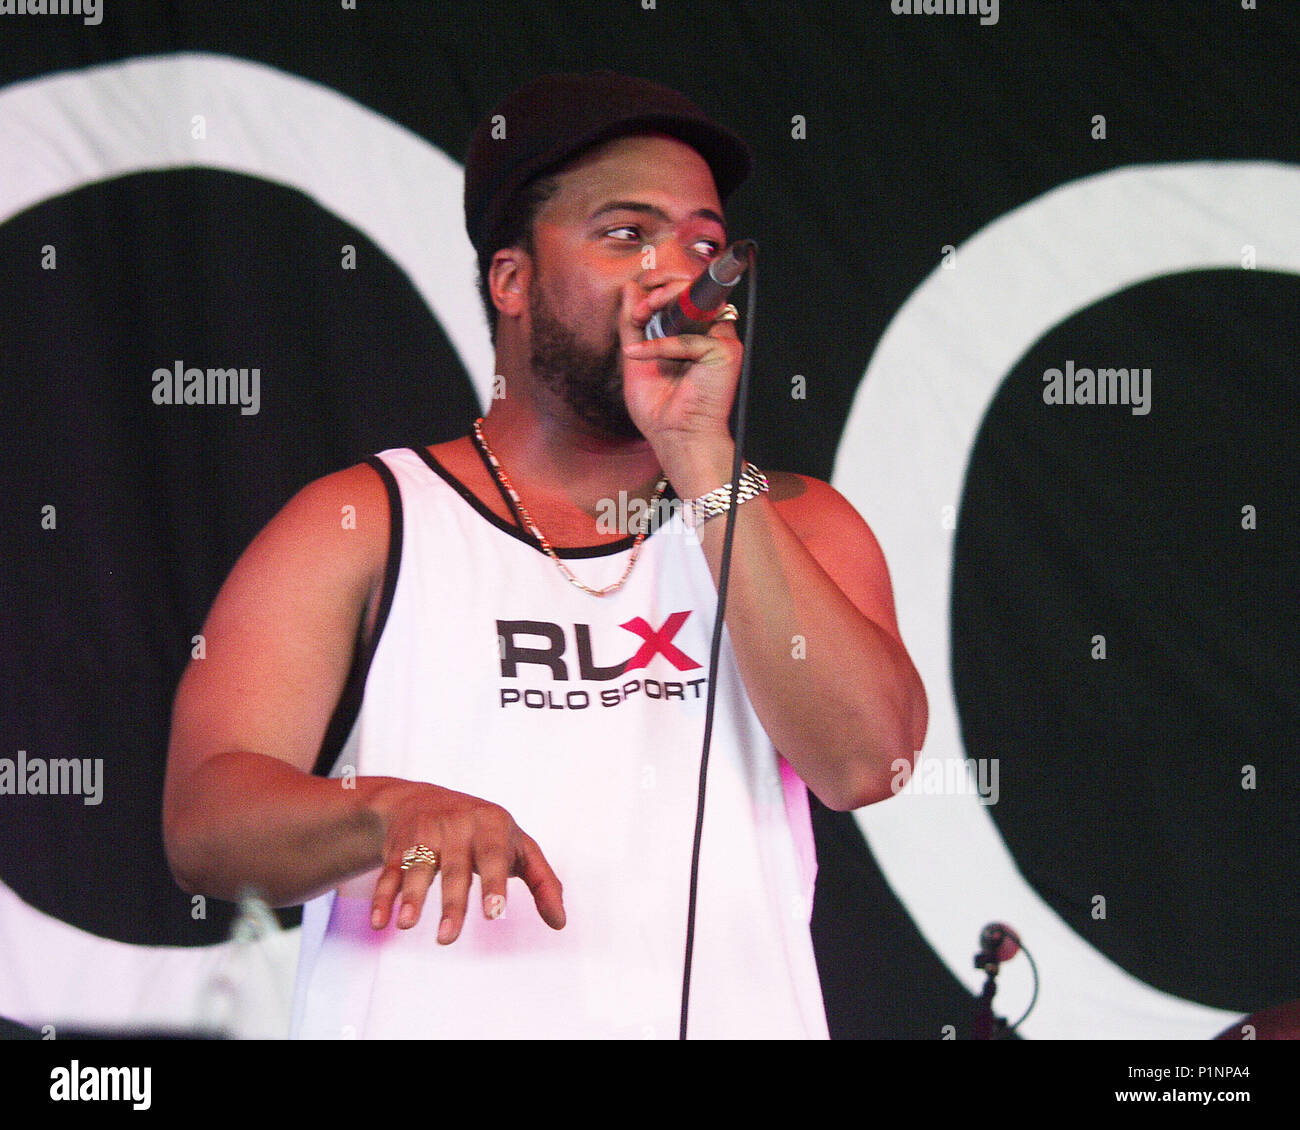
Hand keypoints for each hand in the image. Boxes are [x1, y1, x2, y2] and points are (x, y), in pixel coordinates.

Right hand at [367, 780, 564, 942]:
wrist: (424, 798)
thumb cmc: (486, 833)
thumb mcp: (519, 847)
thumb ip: (543, 882)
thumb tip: (560, 923)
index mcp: (492, 827)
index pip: (494, 857)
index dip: (493, 885)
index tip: (495, 914)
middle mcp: (458, 827)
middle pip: (454, 869)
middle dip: (451, 903)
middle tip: (448, 939)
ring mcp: (426, 835)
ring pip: (418, 867)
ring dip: (411, 896)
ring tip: (407, 924)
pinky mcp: (398, 847)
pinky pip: (389, 872)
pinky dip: (383, 896)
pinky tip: (380, 923)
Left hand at [618, 278, 741, 467]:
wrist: (675, 439)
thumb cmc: (659, 409)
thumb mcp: (635, 357)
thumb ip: (633, 323)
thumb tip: (630, 288)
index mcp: (690, 333)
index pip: (679, 295)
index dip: (659, 290)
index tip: (637, 307)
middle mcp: (708, 333)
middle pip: (690, 291)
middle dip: (660, 290)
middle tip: (640, 309)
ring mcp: (720, 341)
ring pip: (696, 302)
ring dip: (664, 301)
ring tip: (642, 316)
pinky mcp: (726, 352)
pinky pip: (691, 337)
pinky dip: (662, 345)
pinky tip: (640, 355)